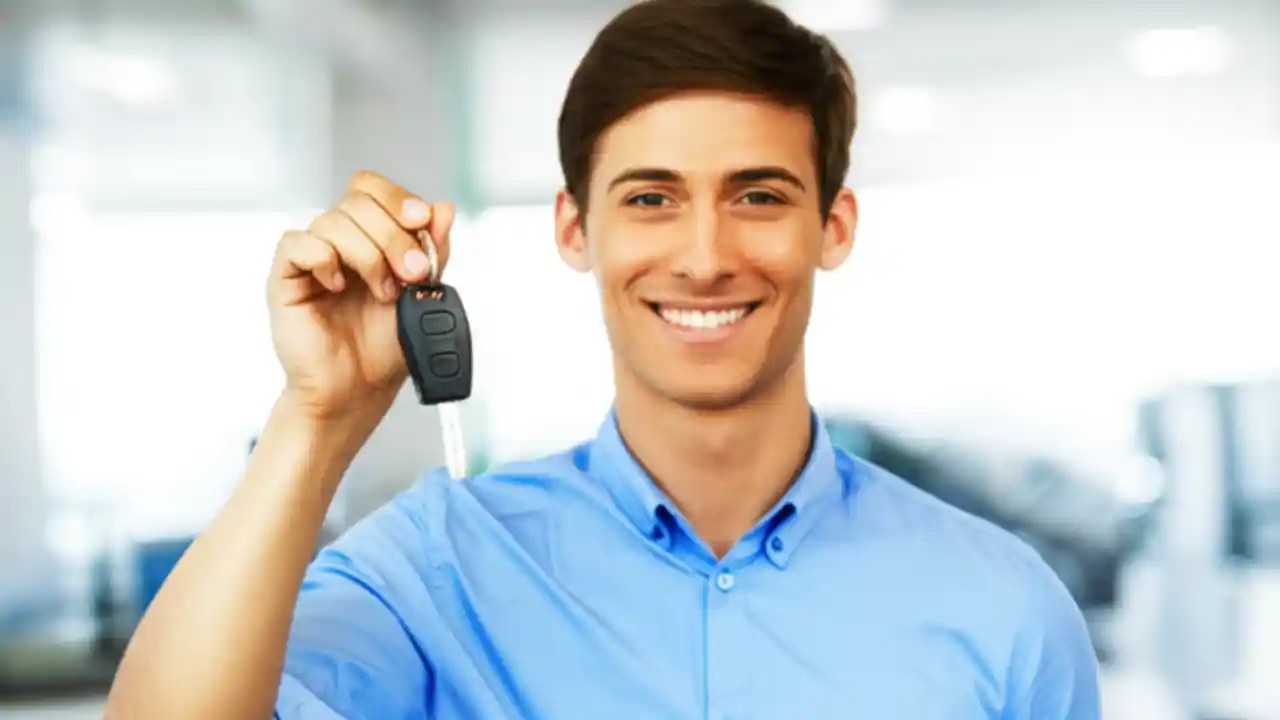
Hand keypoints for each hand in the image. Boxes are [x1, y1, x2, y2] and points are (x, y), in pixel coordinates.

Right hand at [267, 170, 455, 421]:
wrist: (360, 388)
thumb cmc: (386, 345)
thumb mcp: (424, 294)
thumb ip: (434, 252)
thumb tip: (443, 209)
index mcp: (371, 236)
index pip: (373, 189)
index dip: (397, 198)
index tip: (421, 221)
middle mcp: (340, 240)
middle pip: (358, 201)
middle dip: (394, 236)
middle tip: (412, 274)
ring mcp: (312, 256)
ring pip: (334, 220)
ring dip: (368, 255)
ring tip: (383, 292)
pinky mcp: (285, 277)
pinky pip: (297, 243)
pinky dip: (325, 259)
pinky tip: (338, 287)